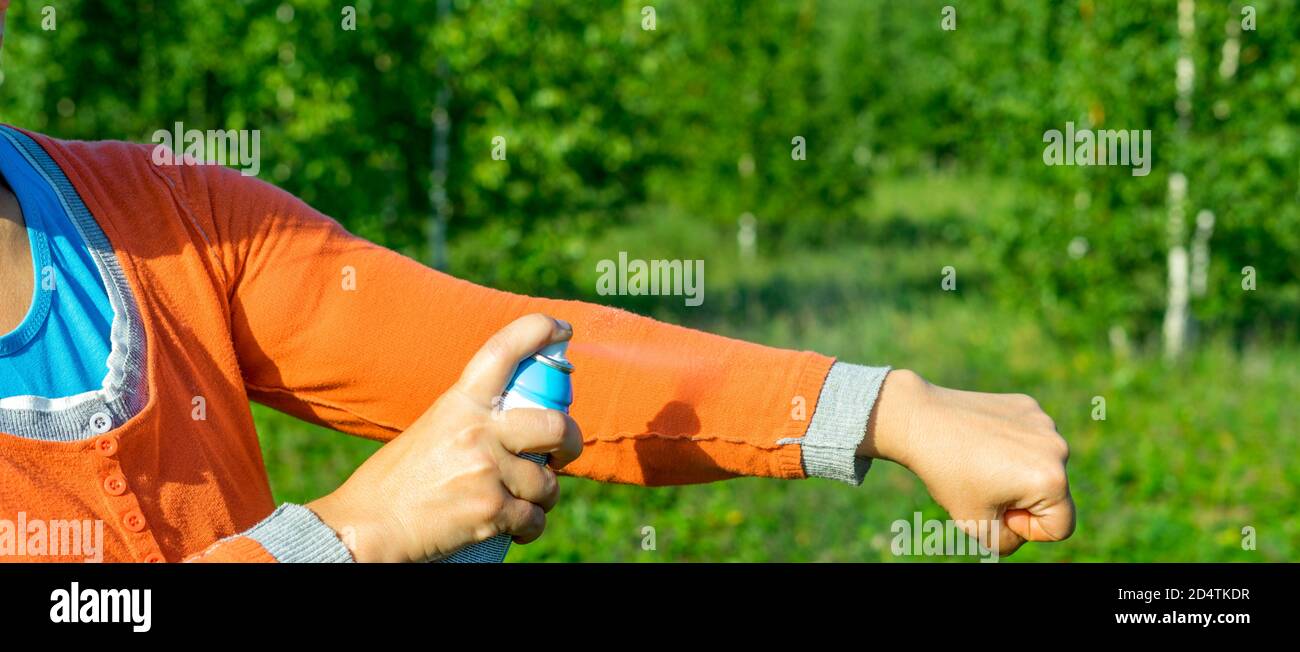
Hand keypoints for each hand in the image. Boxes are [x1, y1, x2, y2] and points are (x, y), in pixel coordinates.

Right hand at [308, 314, 583, 561]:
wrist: (369, 526)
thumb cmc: (398, 480)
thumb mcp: (433, 428)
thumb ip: (474, 419)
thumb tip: (522, 424)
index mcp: (460, 403)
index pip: (503, 352)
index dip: (537, 331)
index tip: (561, 328)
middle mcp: (478, 431)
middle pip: (556, 425)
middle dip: (570, 443)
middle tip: (564, 452)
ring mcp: (487, 470)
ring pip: (548, 483)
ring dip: (542, 497)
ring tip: (520, 501)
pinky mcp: (491, 511)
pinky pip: (535, 518)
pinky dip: (530, 527)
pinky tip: (514, 526)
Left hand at [860, 370, 1074, 555]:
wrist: (920, 420)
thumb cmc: (948, 475)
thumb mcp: (977, 526)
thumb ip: (1008, 543)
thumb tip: (1022, 530)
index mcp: (1052, 481)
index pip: (1060, 528)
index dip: (1026, 529)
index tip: (995, 509)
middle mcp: (1057, 448)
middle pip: (1053, 495)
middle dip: (1022, 500)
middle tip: (983, 485)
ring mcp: (1044, 422)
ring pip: (1040, 467)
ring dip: (1017, 473)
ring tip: (979, 462)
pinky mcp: (1028, 405)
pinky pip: (1029, 441)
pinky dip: (1010, 447)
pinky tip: (981, 440)